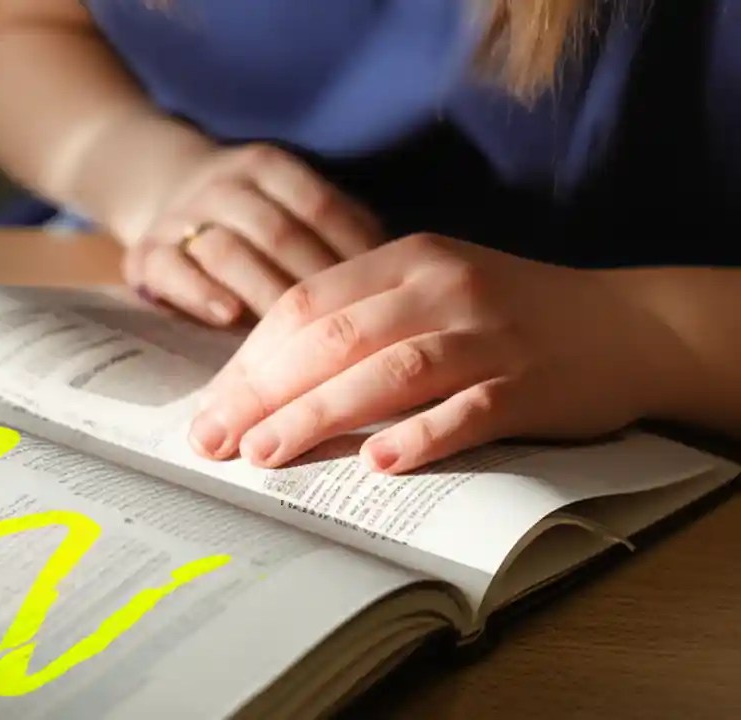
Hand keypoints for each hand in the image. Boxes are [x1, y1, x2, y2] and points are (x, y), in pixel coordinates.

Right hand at [121, 143, 385, 325]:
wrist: (152, 186)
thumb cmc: (249, 219)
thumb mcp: (289, 204)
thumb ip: (339, 233)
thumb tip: (407, 281)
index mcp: (268, 167)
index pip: (320, 207)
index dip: (355, 252)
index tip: (390, 298)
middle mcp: (223, 184)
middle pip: (277, 232)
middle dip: (316, 284)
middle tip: (354, 335)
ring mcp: (180, 217)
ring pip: (226, 250)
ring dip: (263, 292)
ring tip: (297, 339)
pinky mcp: (143, 252)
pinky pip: (173, 270)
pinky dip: (201, 293)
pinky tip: (228, 318)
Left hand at [187, 233, 688, 473]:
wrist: (627, 326)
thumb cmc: (508, 315)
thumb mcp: (431, 291)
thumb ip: (360, 318)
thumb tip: (267, 377)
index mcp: (406, 259)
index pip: (305, 306)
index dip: (250, 360)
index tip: (210, 407)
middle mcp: (442, 289)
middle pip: (332, 339)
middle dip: (263, 393)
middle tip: (215, 440)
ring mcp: (488, 336)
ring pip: (388, 372)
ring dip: (319, 415)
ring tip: (267, 454)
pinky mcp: (530, 384)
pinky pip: (469, 409)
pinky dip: (422, 434)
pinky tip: (379, 462)